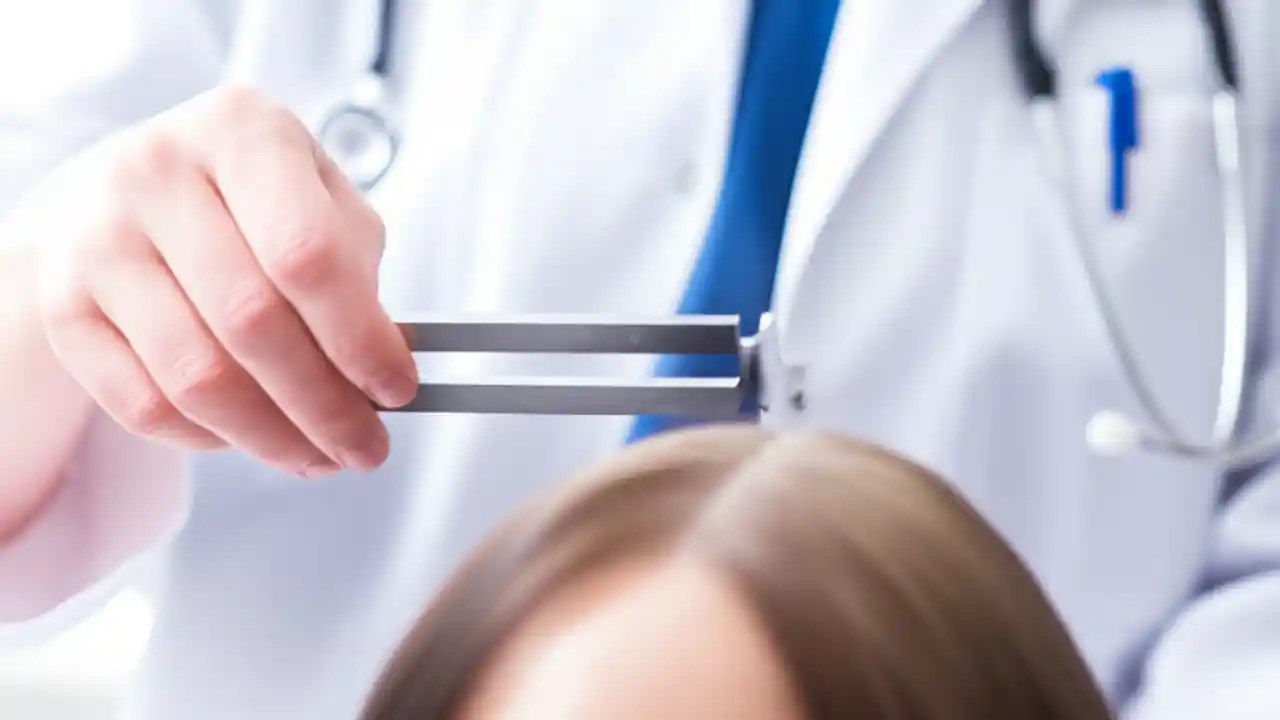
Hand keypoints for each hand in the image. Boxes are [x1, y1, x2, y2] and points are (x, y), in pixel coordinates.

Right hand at [26, 86, 417, 476]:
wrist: (114, 191)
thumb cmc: (246, 199)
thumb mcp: (316, 198)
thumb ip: (357, 270)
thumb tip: (386, 366)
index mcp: (241, 132)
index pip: (309, 255)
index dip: (361, 338)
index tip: (398, 390)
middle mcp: (156, 173)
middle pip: (253, 323)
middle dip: (325, 406)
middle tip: (367, 448)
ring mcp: (97, 239)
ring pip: (197, 377)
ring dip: (273, 437)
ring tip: (321, 457)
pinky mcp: (63, 306)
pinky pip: (145, 405)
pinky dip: (210, 439)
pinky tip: (252, 437)